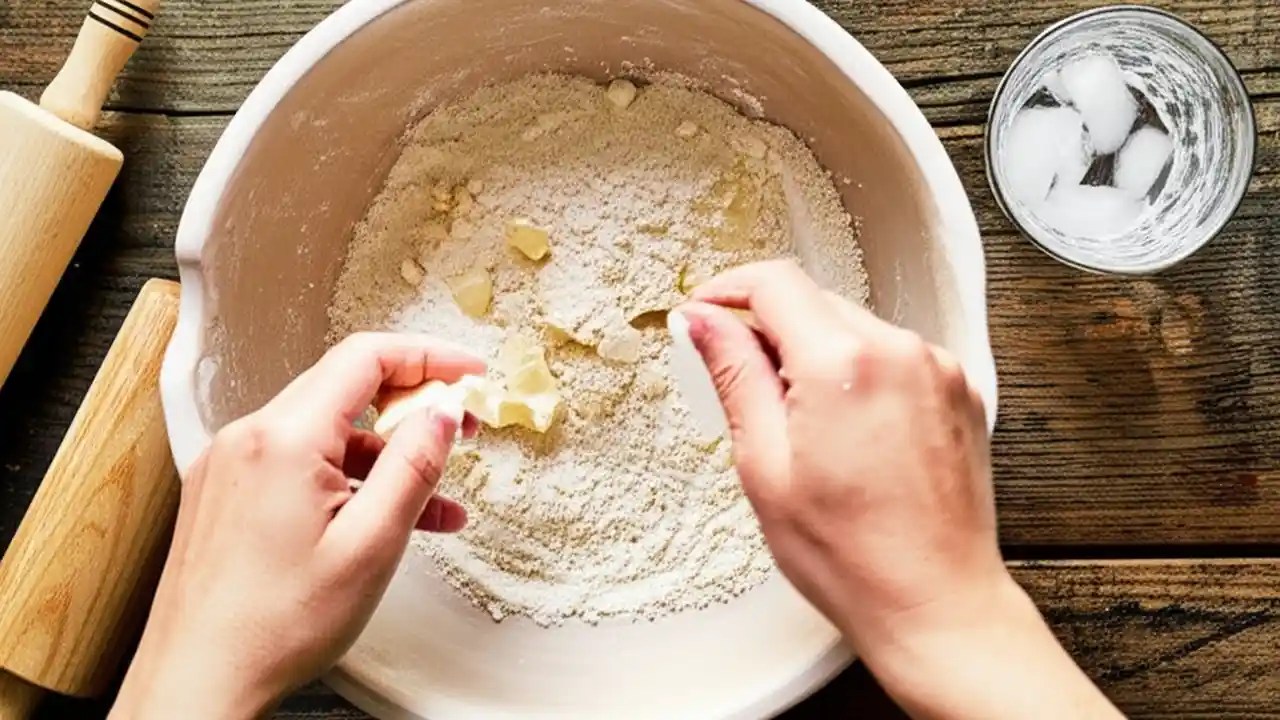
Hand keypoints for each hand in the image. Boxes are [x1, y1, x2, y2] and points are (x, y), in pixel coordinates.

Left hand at [111, 333, 483, 718]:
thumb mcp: (371, 546)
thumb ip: (414, 467)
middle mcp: (248, 438)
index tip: (469, 373)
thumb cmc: (276, 627)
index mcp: (283, 439)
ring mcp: (230, 464)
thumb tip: (445, 412)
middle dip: (412, 404)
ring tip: (435, 502)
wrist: (200, 683)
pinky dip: (346, 479)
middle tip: (462, 429)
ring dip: (384, 456)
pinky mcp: (224, 492)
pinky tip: (381, 519)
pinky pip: (298, 463)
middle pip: (345, 387)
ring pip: (325, 432)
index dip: (428, 356)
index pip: (366, 357)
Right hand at [680, 261, 1117, 718]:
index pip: (775, 283)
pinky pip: (895, 356)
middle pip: (816, 301)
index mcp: (844, 364)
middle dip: (771, 328)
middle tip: (740, 380)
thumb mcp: (764, 465)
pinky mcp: (960, 391)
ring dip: (817, 352)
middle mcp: (901, 351)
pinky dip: (861, 373)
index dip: (729, 290)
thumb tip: (704, 321)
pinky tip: (848, 432)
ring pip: (856, 327)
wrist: (936, 604)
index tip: (706, 311)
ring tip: (801, 425)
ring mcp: (939, 369)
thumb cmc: (850, 555)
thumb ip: (734, 375)